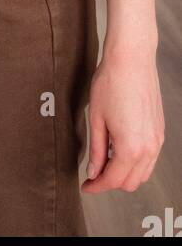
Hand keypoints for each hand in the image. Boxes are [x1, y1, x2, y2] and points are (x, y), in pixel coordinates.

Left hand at [82, 46, 163, 193]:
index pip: (112, 180)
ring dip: (124, 173)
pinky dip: (135, 162)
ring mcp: (157, 140)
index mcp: (130, 148)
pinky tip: (119, 148)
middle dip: (110, 182)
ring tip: (105, 159)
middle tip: (93, 173)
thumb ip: (97, 150)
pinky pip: (150, 159)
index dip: (96, 186)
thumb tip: (94, 172)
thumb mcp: (96, 119)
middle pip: (130, 182)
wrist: (131, 59)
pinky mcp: (160, 131)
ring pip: (142, 173)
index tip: (85, 186)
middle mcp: (149, 148)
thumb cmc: (110, 83)